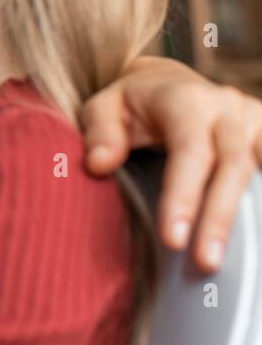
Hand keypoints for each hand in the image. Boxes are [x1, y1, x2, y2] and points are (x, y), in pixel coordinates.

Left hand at [80, 56, 261, 271]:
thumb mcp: (102, 108)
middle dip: (218, 217)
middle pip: (232, 166)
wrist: (166, 82)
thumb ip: (99, 133)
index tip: (172, 239)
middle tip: (205, 262)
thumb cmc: (131, 103)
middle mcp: (226, 108)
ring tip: (227, 257)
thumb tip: (98, 165)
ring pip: (257, 170)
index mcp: (186, 100)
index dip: (184, 195)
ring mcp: (252, 120)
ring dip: (246, 217)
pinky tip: (255, 235)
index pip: (190, 151)